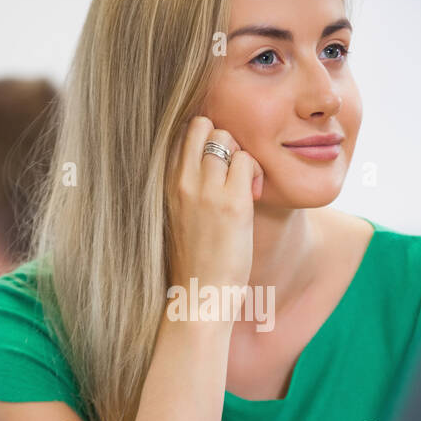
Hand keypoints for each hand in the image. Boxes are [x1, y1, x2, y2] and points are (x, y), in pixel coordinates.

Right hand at [167, 114, 263, 312]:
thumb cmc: (192, 260)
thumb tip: (206, 161)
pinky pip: (248, 160)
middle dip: (222, 140)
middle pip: (202, 125)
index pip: (180, 133)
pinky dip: (255, 173)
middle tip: (231, 171)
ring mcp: (206, 190)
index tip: (213, 168)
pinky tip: (252, 197)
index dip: (202, 141)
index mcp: (164, 183)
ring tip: (244, 186)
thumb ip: (185, 186)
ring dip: (241, 156)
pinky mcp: (233, 203)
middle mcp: (181, 181)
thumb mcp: (176, 214)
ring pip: (226, 138)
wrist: (199, 295)